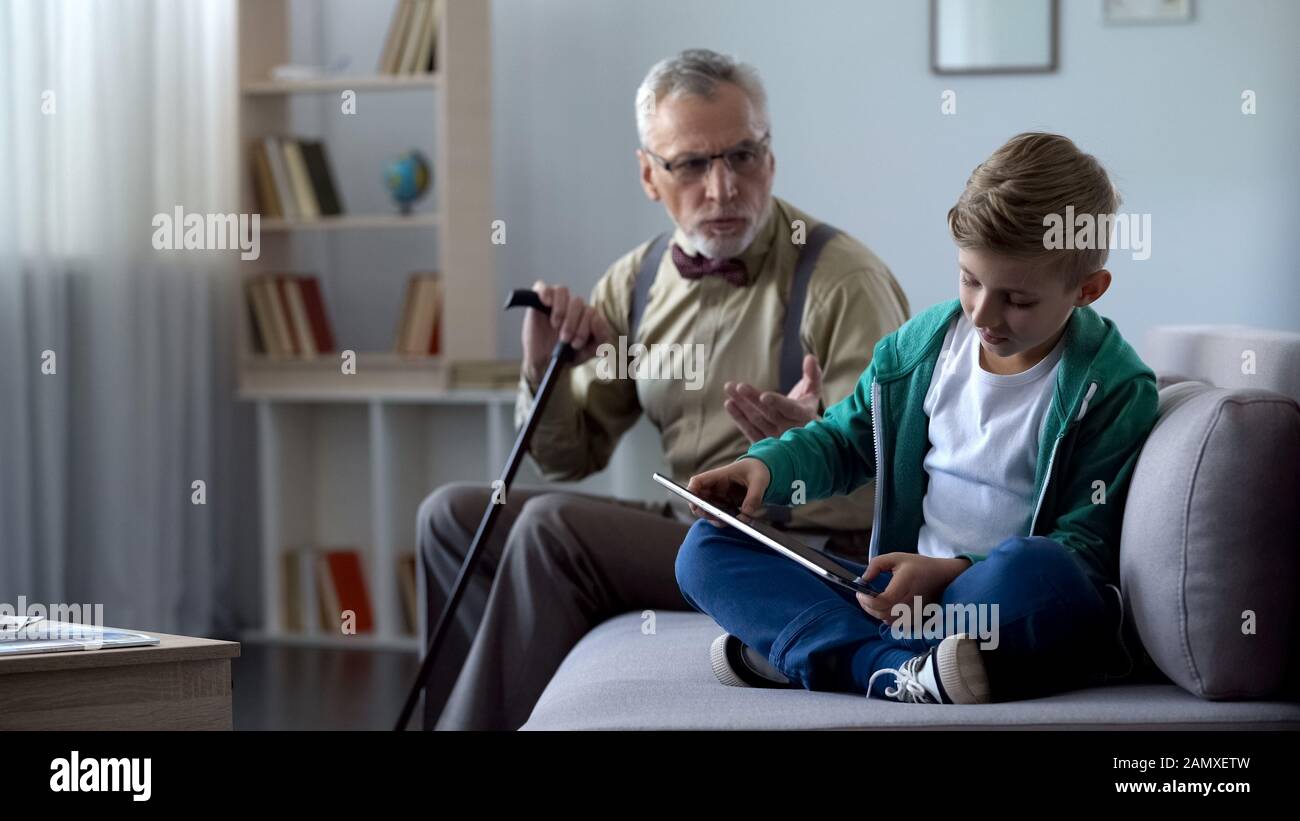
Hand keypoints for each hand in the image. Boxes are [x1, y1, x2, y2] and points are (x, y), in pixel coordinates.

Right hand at [522, 280, 612, 384]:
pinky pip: (542, 286)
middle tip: (565, 339)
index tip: (575, 344)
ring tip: (555, 325)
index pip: (592, 311)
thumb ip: (601, 338)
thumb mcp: (588, 352)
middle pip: (578, 302)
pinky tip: (546, 304)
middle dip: (572, 324)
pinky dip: (545, 293)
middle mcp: (572, 306)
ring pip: (563, 290)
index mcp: (586, 316)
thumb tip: (596, 320)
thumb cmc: (566, 356)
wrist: (543, 363)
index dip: (585, 327)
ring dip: (560, 310)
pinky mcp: (538, 301)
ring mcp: (555, 302)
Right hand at [685, 459, 770, 526]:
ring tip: (730, 521)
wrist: (763, 471)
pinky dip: (725, 521)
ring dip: (715, 519)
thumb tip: (746, 514)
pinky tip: (737, 521)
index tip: (694, 503)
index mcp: (719, 476)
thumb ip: (754, 497)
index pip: (697, 482)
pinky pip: (720, 517)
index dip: (691, 492)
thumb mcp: (759, 480)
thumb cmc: (757, 470)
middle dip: (703, 511)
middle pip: (698, 501)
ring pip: (708, 511)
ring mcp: (720, 498)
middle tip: (715, 517)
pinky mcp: (726, 506)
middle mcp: (715, 488)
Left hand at [724, 354, 822, 442]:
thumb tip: (810, 357)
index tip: (764, 396)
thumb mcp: (813, 391)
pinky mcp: (765, 443)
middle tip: (738, 386)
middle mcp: (790, 429)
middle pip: (768, 413)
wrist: (803, 435)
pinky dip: (739, 418)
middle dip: (752, 399)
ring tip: (729, 388)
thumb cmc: (808, 408)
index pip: (789, 409)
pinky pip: (750, 431)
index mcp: (804, 416)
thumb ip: (812, 374)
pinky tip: (729, 404)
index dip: (777, 402)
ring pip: (756, 420)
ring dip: (742, 405)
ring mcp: (776, 438)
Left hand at [854, 553, 970, 624]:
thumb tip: (863, 579)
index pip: (884, 600)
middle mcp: (912, 598)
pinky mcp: (917, 617)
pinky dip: (886, 618)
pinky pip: (897, 624)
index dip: (868, 600)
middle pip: (884, 613)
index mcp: (906, 582)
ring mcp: (916, 610)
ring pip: (889, 621)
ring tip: (871, 601)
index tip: (860, 592)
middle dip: (868, 607)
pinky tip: (884, 607)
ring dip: (876, 613)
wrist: (941, 576)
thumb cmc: (917, 565)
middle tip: (862, 597)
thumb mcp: (895, 557)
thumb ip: (876, 564)